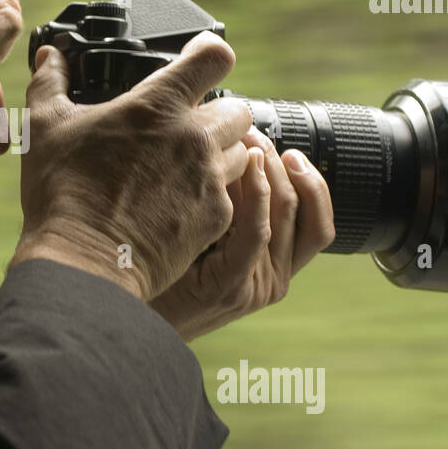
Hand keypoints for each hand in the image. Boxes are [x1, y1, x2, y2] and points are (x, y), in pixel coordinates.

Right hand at [11, 32, 252, 299]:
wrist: (84, 261)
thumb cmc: (62, 191)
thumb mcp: (45, 127)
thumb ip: (49, 82)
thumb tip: (49, 55)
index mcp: (158, 105)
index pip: (214, 57)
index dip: (210, 52)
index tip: (200, 58)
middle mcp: (195, 137)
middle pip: (239, 108)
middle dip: (220, 112)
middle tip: (192, 125)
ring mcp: (210, 179)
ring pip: (244, 152)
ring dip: (224, 153)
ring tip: (193, 165)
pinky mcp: (217, 217)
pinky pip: (235, 195)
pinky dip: (217, 194)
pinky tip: (187, 202)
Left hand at [149, 125, 335, 339]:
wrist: (129, 314)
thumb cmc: (163, 267)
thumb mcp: (209, 235)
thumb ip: (232, 208)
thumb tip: (242, 152)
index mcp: (277, 266)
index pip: (318, 220)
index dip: (309, 179)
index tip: (283, 149)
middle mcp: (276, 277)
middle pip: (305, 209)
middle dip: (283, 163)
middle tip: (254, 134)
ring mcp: (258, 284)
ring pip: (286, 213)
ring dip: (269, 169)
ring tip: (247, 143)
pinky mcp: (234, 285)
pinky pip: (258, 232)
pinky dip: (256, 194)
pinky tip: (245, 167)